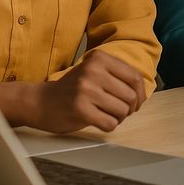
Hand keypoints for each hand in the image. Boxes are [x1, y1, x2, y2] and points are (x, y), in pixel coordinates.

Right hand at [0, 51, 146, 132]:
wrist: (40, 102)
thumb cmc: (73, 89)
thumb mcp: (94, 71)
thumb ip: (117, 76)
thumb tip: (142, 94)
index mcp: (99, 59)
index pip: (134, 77)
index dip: (140, 93)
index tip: (136, 102)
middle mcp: (93, 71)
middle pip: (130, 96)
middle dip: (129, 108)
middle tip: (120, 111)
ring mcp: (86, 90)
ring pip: (122, 110)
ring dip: (119, 117)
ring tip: (107, 114)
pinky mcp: (80, 109)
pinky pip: (110, 123)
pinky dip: (109, 125)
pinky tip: (99, 121)